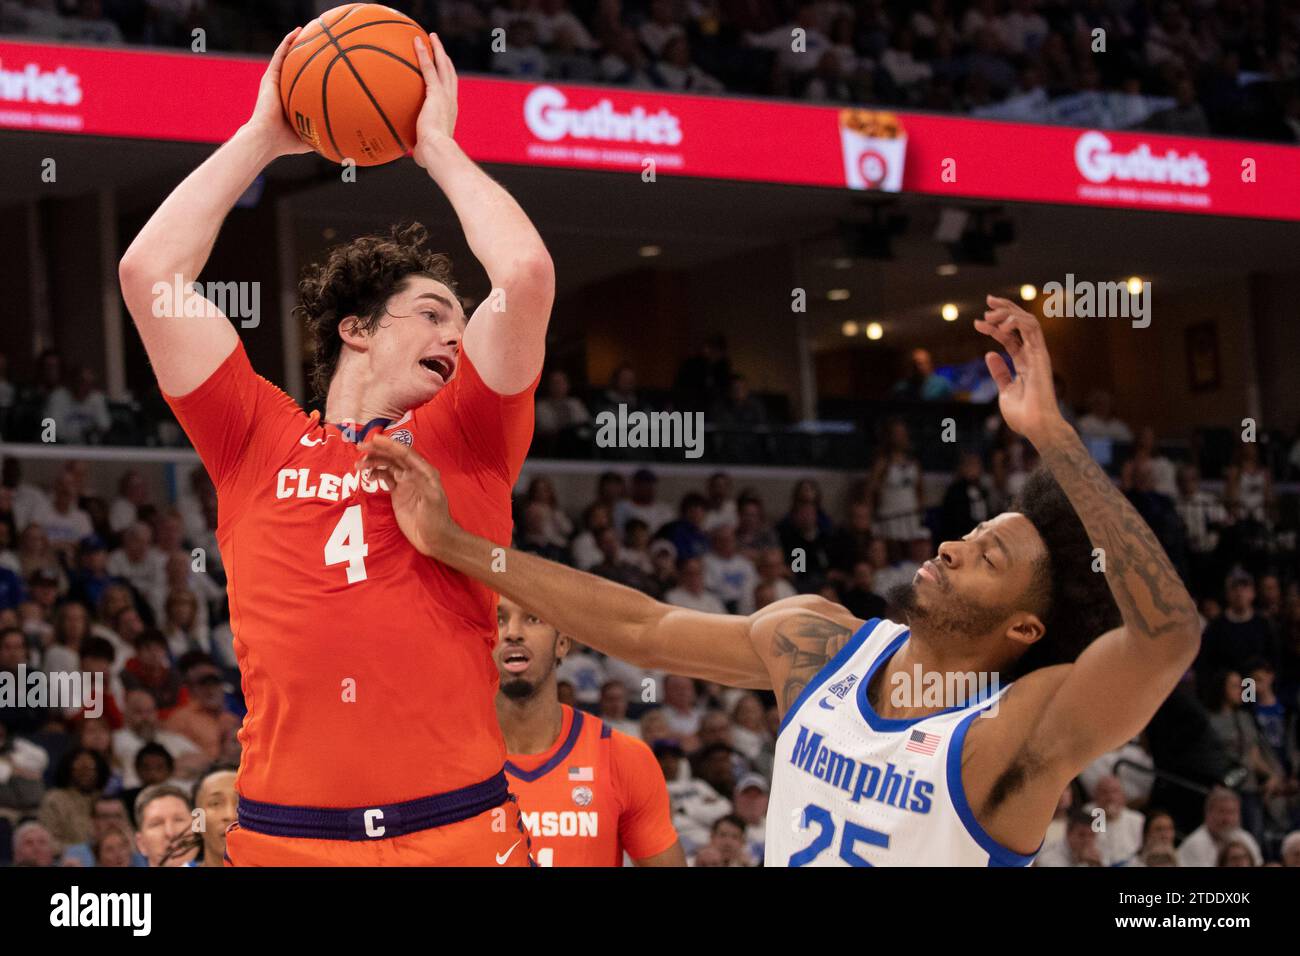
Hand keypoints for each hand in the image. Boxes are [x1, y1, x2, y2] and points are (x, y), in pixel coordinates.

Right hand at [241, 29, 313, 158]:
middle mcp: (281, 88)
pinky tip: (297, 32)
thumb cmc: (286, 142)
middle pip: (294, 67)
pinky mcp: (270, 77)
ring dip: (295, 43)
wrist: (267, 138)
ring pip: (286, 57)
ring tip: (306, 31)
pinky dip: (287, 43)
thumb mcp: (310, 138)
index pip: (301, 83)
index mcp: (290, 100)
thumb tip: (343, 142)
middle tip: (319, 44)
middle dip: (305, 55)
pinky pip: (279, 55)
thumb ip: (324, 136)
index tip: (326, 67)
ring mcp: (275, 81)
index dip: (311, 74)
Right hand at [359, 435, 454, 557]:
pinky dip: (375, 474)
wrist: (433, 538)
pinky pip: (385, 477)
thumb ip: (421, 485)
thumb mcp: (431, 501)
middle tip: (360, 448)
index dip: (390, 445)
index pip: (405, 454)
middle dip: (377, 451)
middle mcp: (415, 473)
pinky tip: (367, 475)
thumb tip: (406, 472)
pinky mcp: (398, 492)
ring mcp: (405, 483)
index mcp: (425, 471)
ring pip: (387, 466)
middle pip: (394, 457)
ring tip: (358, 464)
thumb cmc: (436, 519)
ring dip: (374, 462)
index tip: (374, 439)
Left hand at [411, 32, 458, 167]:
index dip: (447, 78)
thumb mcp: (425, 149)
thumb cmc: (432, 156)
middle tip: (439, 46)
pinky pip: (428, 69)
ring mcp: (444, 96)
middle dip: (444, 58)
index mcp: (450, 112)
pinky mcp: (435, 93)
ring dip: (437, 50)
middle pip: (449, 73)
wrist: (437, 152)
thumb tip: (414, 154)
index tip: (443, 69)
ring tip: (431, 37)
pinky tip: (417, 41)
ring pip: (442, 66)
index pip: (449, 91)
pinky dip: (424, 54)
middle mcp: (450, 101)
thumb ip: (421, 146)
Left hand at [974, 295, 1067, 445]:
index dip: (994, 328)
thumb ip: (1000, 372)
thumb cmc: (1023, 415)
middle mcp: (1033, 356)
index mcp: (1025, 363)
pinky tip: (999, 325)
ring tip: (989, 313)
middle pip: (1021, 324)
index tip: (977, 323)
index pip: (1011, 338)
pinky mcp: (1040, 355)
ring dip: (1009, 312)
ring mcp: (1038, 354)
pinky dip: (1016, 321)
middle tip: (988, 301)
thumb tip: (989, 354)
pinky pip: (1032, 329)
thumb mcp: (1005, 391)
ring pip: (1028, 321)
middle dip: (1005, 310)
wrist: (1035, 425)